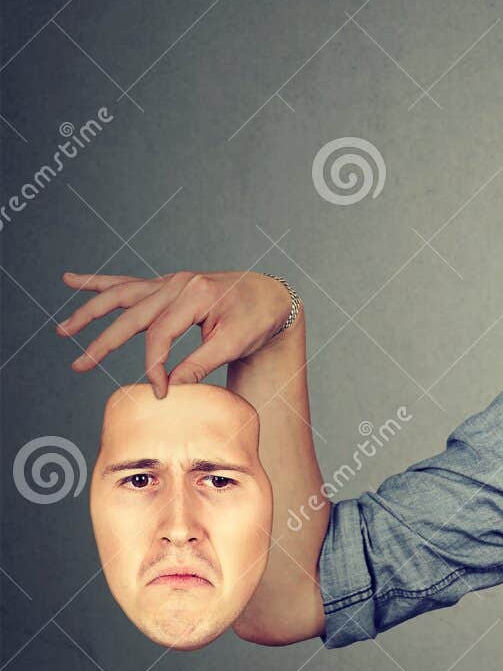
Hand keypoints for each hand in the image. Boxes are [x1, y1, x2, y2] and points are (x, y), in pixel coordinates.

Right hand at [56, 270, 294, 397]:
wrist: (272, 297)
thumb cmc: (257, 319)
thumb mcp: (235, 344)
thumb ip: (200, 364)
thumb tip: (169, 388)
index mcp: (195, 294)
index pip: (160, 335)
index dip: (155, 366)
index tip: (158, 391)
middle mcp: (178, 283)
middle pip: (132, 315)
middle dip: (104, 342)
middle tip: (79, 366)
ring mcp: (170, 281)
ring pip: (121, 295)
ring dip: (90, 311)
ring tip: (63, 329)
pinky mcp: (167, 285)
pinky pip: (128, 284)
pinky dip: (100, 283)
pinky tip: (70, 279)